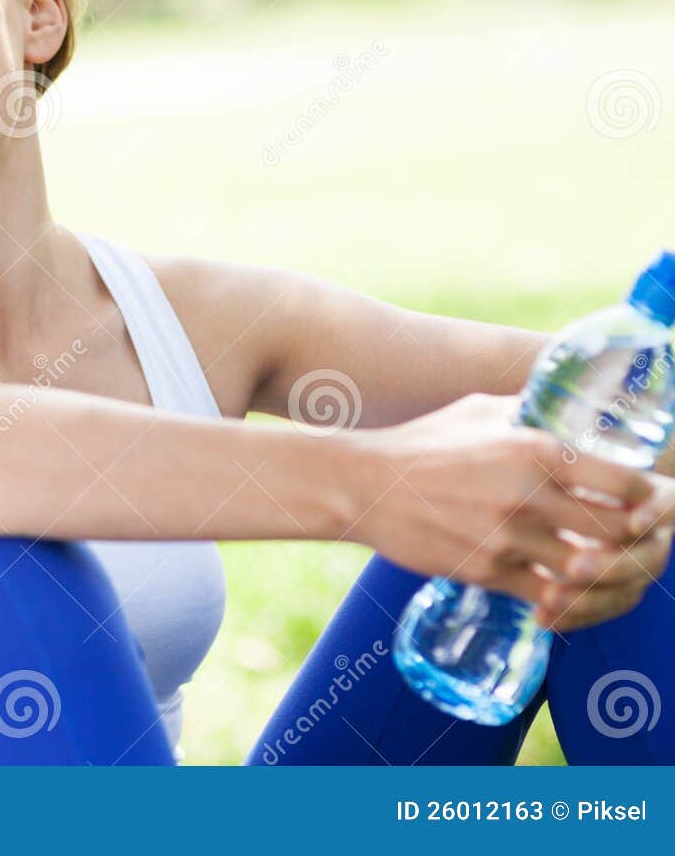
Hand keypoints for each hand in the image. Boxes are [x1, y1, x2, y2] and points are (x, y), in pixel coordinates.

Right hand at [348, 393, 674, 631]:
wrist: (363, 485)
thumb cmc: (423, 442)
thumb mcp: (480, 410)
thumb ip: (531, 414)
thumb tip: (569, 413)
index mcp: (535, 449)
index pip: (626, 482)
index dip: (648, 498)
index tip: (644, 502)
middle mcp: (528, 495)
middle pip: (618, 531)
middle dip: (633, 538)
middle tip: (630, 539)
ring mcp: (507, 537)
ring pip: (586, 570)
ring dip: (599, 571)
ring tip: (597, 564)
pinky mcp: (486, 571)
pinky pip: (547, 597)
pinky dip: (562, 598)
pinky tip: (560, 590)